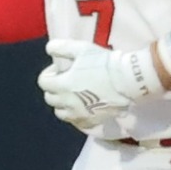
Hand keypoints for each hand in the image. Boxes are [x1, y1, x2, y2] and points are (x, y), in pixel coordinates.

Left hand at [36, 39, 158, 125]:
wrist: (127, 81)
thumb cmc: (103, 63)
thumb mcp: (81, 49)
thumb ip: (61, 47)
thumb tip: (49, 48)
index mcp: (62, 85)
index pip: (43, 82)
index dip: (49, 73)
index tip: (61, 69)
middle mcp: (66, 103)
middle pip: (50, 98)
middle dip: (54, 88)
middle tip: (68, 80)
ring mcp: (78, 115)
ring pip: (60, 112)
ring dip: (62, 103)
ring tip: (74, 95)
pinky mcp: (90, 121)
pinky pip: (75, 121)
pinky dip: (74, 114)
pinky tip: (84, 106)